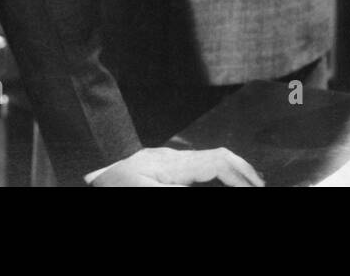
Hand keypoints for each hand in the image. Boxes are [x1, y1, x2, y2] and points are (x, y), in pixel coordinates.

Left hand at [91, 147, 263, 186]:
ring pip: (209, 160)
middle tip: (260, 185)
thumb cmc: (117, 185)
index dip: (241, 176)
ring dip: (230, 173)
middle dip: (242, 172)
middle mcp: (173, 158)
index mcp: (173, 163)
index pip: (218, 162)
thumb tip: (217, 174)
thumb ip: (179, 192)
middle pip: (218, 157)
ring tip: (247, 184)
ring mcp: (166, 160)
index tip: (256, 188)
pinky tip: (219, 183)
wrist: (89, 168)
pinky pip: (196, 166)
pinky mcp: (159, 165)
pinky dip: (214, 174)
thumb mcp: (148, 191)